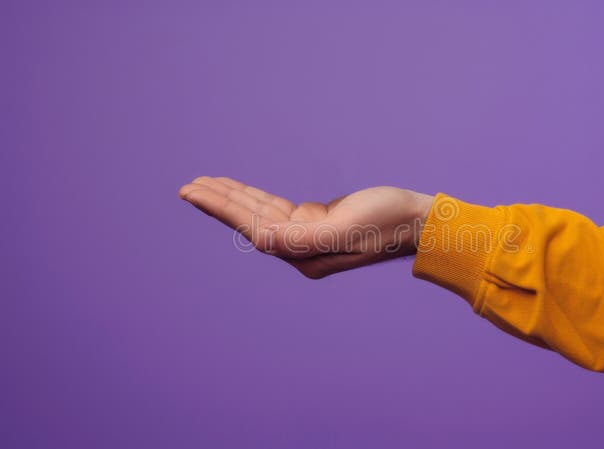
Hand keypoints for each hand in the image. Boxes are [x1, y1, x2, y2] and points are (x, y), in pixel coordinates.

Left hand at [178, 177, 433, 277]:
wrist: (417, 220)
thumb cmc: (387, 220)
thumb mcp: (345, 228)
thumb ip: (303, 237)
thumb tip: (260, 239)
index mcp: (304, 255)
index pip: (253, 228)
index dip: (222, 208)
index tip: (193, 191)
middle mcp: (301, 250)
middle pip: (250, 221)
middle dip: (218, 201)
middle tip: (186, 186)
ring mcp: (307, 236)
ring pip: (260, 212)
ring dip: (232, 197)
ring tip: (202, 183)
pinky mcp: (315, 222)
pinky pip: (275, 208)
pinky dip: (254, 196)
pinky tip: (238, 190)